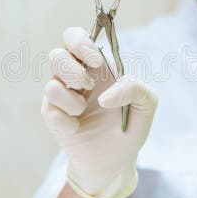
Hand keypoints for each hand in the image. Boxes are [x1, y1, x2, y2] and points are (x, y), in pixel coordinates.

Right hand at [41, 27, 157, 197]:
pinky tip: (76, 128)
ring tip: (83, 111)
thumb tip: (105, 95)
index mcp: (95, 66)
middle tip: (88, 85)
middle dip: (72, 70)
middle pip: (56, 55)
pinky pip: (50, 111)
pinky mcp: (53, 117)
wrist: (116, 160)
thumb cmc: (130, 127)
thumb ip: (136, 88)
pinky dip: (66, 121)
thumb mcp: (146, 105)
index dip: (80, 42)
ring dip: (71, 100)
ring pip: (50, 84)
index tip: (95, 61)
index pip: (75, 37)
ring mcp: (61, 97)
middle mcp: (75, 77)